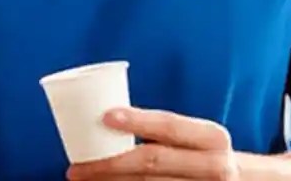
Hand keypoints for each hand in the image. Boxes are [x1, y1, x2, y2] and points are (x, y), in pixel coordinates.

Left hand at [67, 108, 238, 179]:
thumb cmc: (203, 153)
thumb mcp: (197, 136)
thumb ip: (165, 130)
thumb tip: (103, 119)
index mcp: (213, 137)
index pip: (170, 125)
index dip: (137, 120)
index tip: (105, 117)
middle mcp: (215, 166)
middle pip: (153, 162)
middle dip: (109, 164)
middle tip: (75, 168)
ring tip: (83, 180)